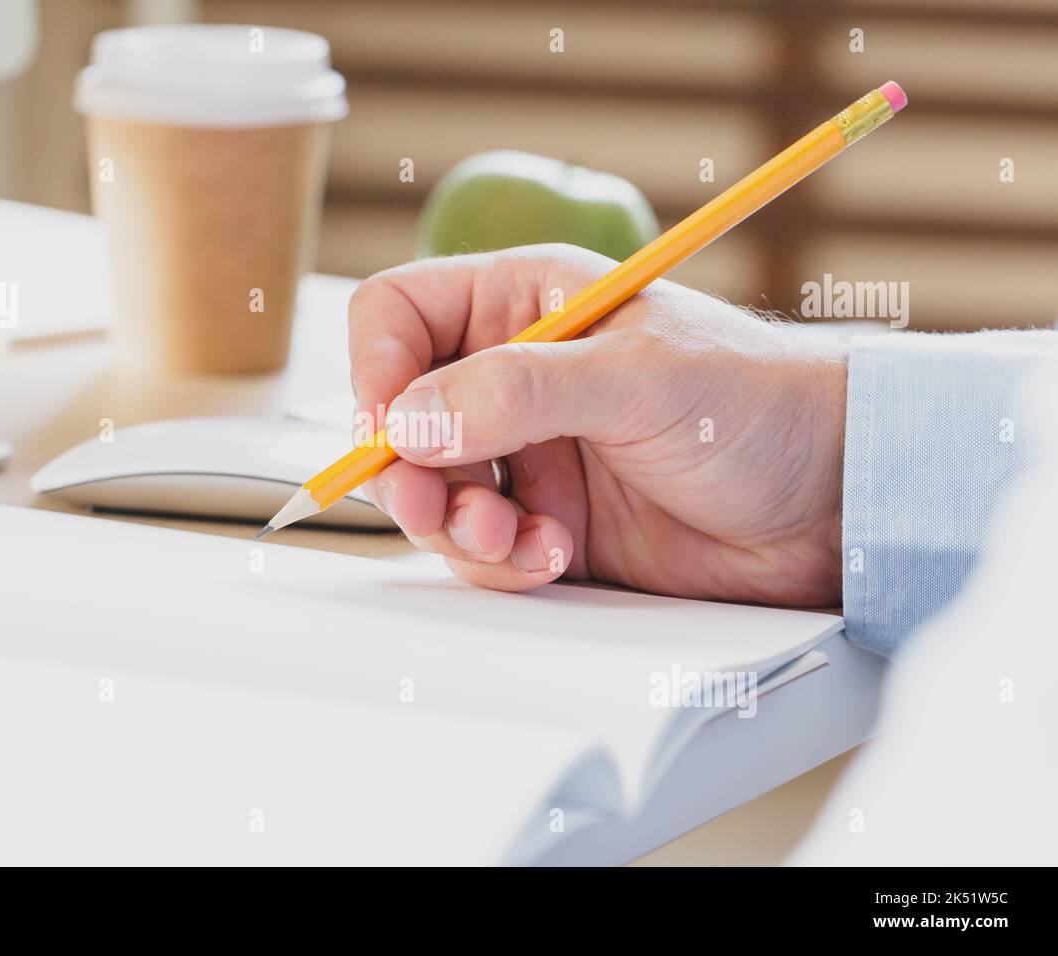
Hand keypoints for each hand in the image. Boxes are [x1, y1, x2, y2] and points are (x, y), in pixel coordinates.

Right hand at [348, 244, 846, 606]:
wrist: (833, 501)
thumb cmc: (758, 401)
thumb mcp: (635, 377)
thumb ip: (515, 392)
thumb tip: (405, 421)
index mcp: (525, 305)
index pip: (400, 316)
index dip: (376, 367)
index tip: (387, 425)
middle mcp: (514, 380)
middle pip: (398, 418)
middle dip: (407, 469)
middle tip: (434, 503)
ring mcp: (528, 457)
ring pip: (431, 493)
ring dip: (456, 524)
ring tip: (517, 536)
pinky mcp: (547, 525)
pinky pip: (480, 550)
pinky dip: (502, 562)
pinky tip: (556, 554)